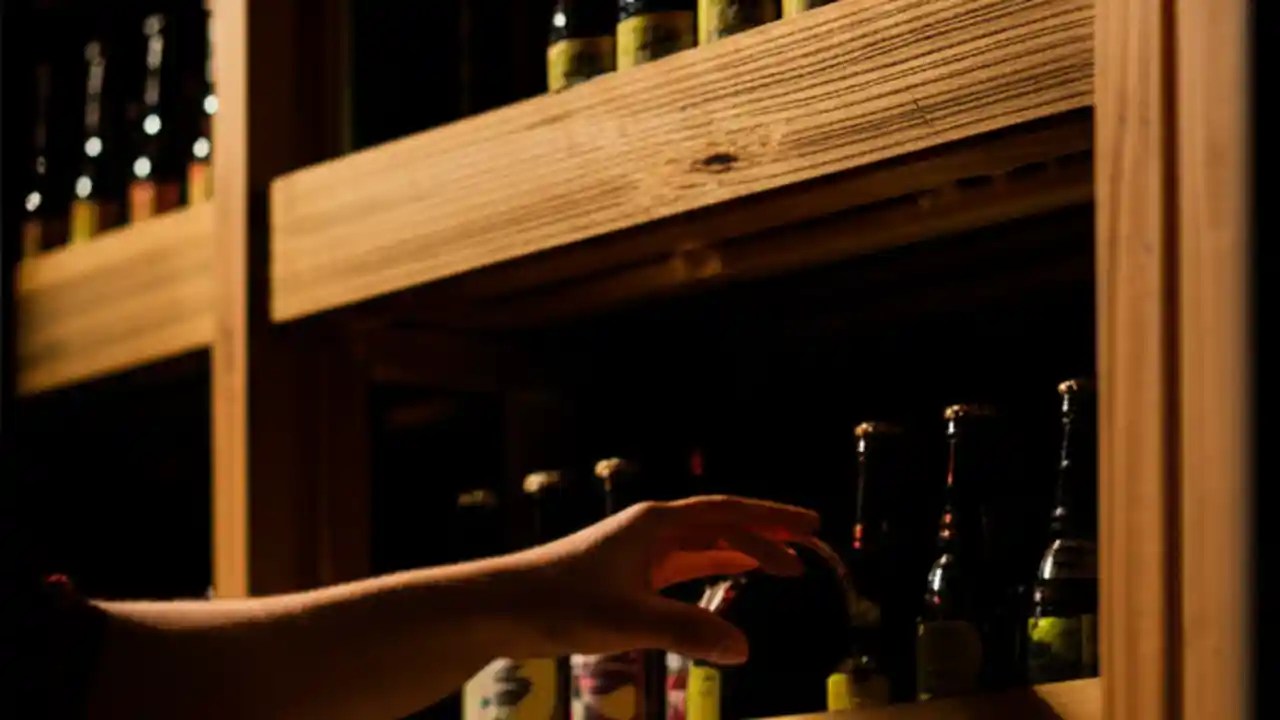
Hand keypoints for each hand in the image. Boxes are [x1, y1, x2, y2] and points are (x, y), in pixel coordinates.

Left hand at [514, 495, 819, 664]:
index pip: (726, 513)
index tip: (811, 526)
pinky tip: (726, 580)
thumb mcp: (627, 620)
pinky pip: (682, 565)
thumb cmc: (559, 603)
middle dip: (765, 535)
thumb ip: (687, 632)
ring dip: (741, 553)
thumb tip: (745, 649)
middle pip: (719, 524)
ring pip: (701, 545)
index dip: (771, 520)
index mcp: (654, 525)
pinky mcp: (624, 575)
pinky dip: (711, 570)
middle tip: (809, 549)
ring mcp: (636, 551)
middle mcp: (648, 530)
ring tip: (781, 566)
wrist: (501, 606)